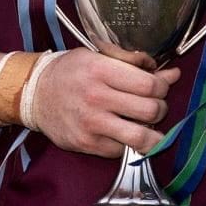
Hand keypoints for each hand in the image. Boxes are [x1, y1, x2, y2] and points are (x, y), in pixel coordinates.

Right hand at [29, 49, 179, 157]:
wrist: (34, 94)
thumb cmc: (69, 72)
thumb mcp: (97, 55)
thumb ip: (134, 62)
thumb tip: (171, 74)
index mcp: (101, 70)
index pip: (150, 85)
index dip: (163, 87)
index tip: (160, 88)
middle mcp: (97, 97)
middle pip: (151, 110)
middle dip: (160, 109)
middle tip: (154, 106)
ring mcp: (92, 123)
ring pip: (141, 137)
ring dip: (154, 134)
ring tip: (151, 128)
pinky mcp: (87, 144)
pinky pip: (123, 150)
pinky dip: (129, 144)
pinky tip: (125, 134)